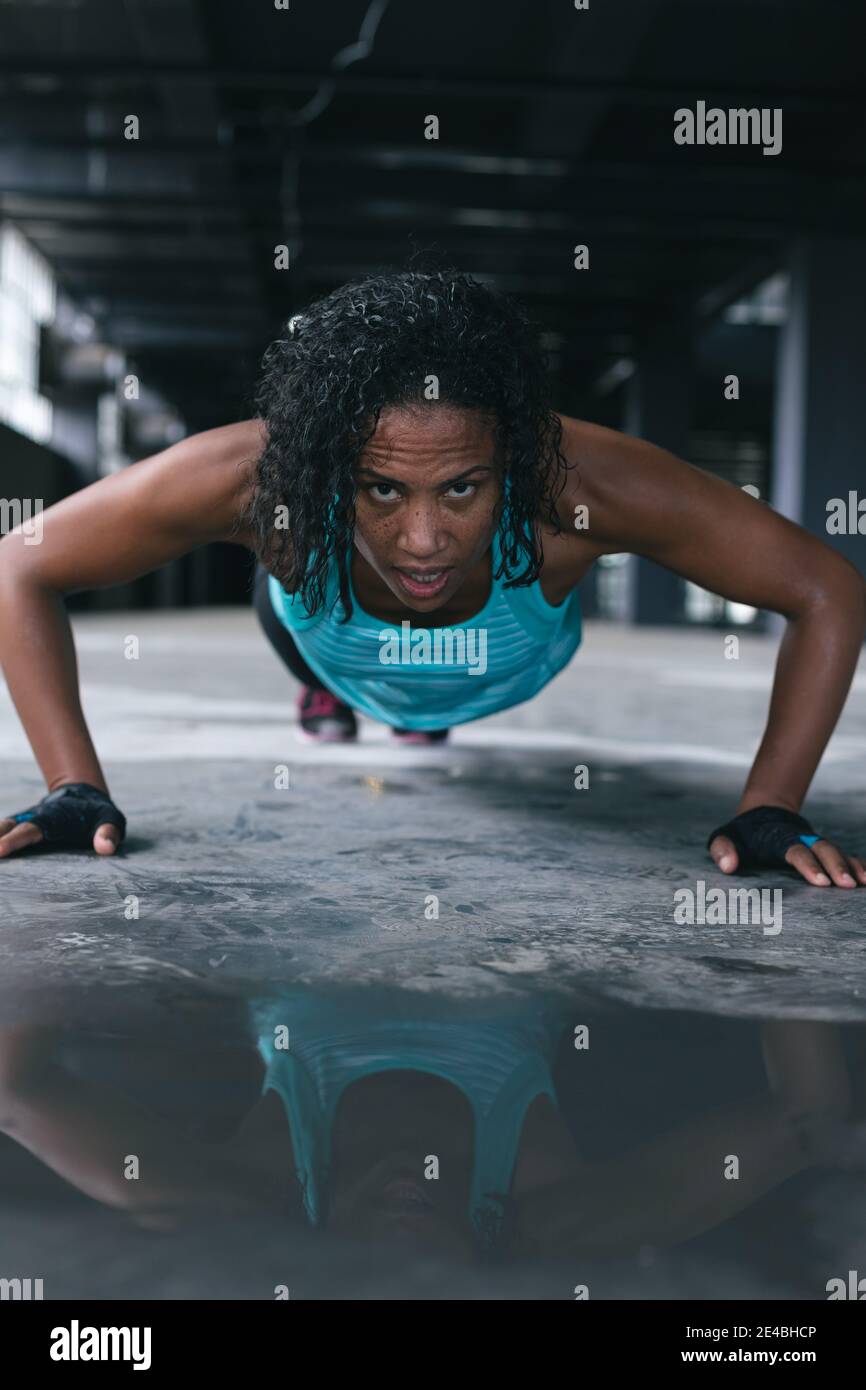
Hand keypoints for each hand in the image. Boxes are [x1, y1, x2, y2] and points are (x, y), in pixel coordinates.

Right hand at [0, 782, 125, 858]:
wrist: (82, 794)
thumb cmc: (98, 813)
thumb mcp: (110, 820)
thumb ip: (109, 833)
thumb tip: (105, 849)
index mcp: (53, 819)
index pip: (31, 831)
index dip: (14, 840)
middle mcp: (33, 819)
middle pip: (8, 829)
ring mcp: (24, 822)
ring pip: (0, 829)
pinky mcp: (19, 828)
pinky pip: (1, 834)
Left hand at [707, 803, 865, 887]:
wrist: (763, 814)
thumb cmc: (742, 834)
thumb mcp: (724, 838)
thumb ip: (722, 850)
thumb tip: (728, 865)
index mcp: (777, 839)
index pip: (795, 850)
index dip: (808, 865)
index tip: (820, 882)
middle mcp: (800, 839)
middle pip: (822, 849)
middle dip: (836, 866)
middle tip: (847, 886)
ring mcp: (814, 843)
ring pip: (836, 851)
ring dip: (850, 865)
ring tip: (863, 883)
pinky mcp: (821, 850)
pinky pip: (844, 855)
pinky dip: (856, 864)